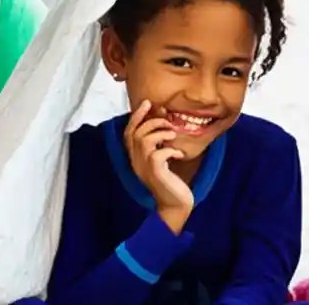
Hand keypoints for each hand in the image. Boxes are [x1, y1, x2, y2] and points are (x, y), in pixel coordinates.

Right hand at [124, 101, 193, 231]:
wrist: (175, 205)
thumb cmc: (172, 180)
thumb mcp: (162, 159)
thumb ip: (159, 143)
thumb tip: (165, 118)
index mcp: (136, 158)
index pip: (128, 133)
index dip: (136, 116)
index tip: (147, 103)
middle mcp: (136, 162)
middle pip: (135, 133)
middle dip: (152, 122)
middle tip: (169, 122)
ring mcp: (145, 169)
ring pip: (144, 141)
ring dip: (161, 133)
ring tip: (173, 136)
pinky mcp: (156, 174)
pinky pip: (159, 155)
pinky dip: (171, 150)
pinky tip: (180, 154)